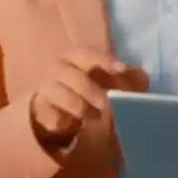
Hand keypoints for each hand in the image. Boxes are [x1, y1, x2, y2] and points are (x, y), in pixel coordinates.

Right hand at [29, 48, 147, 148]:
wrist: (58, 107)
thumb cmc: (90, 87)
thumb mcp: (111, 80)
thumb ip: (127, 77)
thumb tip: (137, 77)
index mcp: (76, 56)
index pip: (88, 53)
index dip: (104, 60)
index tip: (121, 70)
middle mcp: (58, 68)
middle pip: (74, 76)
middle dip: (93, 91)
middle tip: (108, 104)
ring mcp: (45, 88)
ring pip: (60, 95)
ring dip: (80, 107)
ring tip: (95, 117)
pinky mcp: (39, 110)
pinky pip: (51, 116)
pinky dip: (63, 121)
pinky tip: (72, 124)